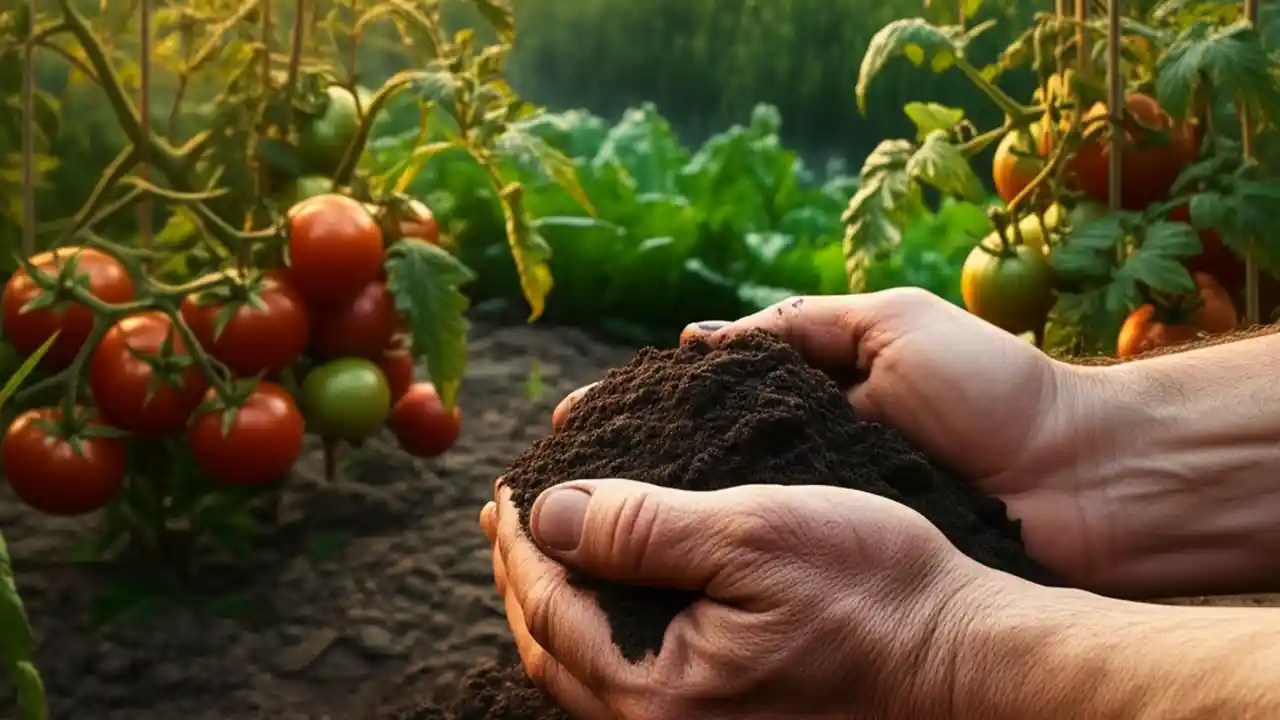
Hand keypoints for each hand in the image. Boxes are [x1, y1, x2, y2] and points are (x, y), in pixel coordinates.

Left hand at [480, 478, 1006, 718]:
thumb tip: (547, 513)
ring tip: (545, 551)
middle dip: (522, 577)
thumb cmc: (875, 595)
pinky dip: (603, 633)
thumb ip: (640, 527)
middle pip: (554, 650)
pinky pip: (632, 686)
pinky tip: (613, 598)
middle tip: (505, 518)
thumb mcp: (754, 535)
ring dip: (558, 606)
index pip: (547, 608)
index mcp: (655, 692)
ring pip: (588, 673)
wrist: (967, 664)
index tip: (503, 490)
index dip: (518, 542)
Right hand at [553, 290, 1106, 586]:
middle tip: (531, 496)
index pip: (687, 411)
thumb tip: (691, 336)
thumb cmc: (992, 389)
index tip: (560, 428)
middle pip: (680, 479)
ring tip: (556, 548)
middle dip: (606, 485)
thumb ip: (797, 326)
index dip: (621, 420)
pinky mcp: (841, 572)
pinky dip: (700, 582)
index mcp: (799, 404)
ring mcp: (814, 523)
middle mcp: (793, 467)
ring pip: (706, 535)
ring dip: (633, 540)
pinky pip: (759, 579)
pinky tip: (642, 592)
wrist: (1080, 475)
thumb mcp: (894, 323)